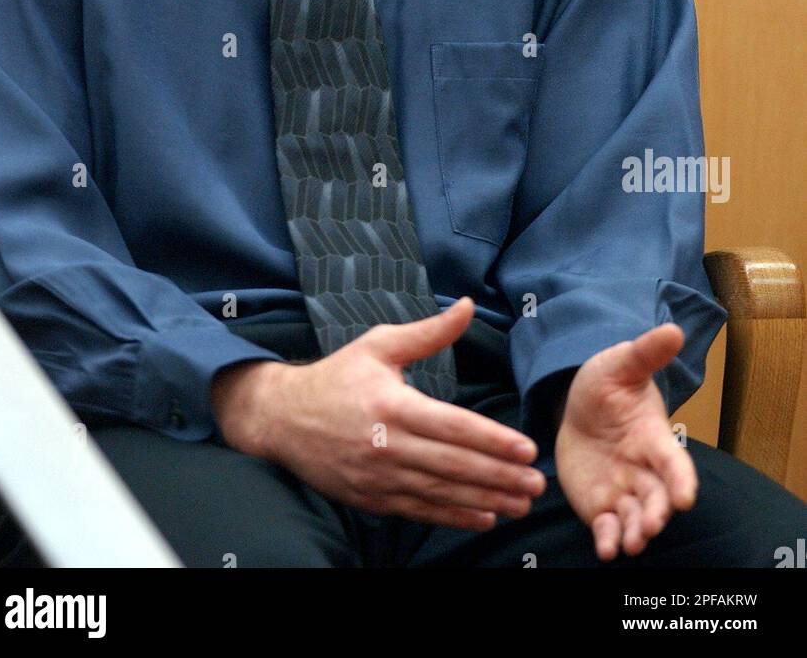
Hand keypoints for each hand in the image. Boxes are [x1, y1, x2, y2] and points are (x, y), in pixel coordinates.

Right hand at [213, 297, 546, 530]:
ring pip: (441, 492)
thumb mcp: (379, 345)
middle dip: (500, 476)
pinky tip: (483, 516)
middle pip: (454, 465)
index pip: (453, 427)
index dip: (493, 441)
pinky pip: (419, 510)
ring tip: (520, 504)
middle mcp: (386, 445)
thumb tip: (467, 305)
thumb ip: (428, 332)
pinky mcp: (371, 498)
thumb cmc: (338, 376)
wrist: (283, 417)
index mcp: (392, 404)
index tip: (527, 450)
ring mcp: (378, 477)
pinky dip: (453, 515)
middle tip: (537, 484)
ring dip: (485, 500)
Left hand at [554, 324, 697, 560]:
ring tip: (629, 544)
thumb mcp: (620, 363)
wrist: (576, 406)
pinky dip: (608, 540)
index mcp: (654, 437)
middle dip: (657, 514)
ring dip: (636, 533)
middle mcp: (644, 470)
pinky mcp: (600, 505)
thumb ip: (645, 353)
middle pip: (658, 498)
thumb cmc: (606, 385)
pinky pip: (608, 527)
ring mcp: (623, 490)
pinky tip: (605, 549)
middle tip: (651, 525)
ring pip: (636, 518)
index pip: (674, 462)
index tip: (685, 497)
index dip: (681, 480)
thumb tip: (673, 329)